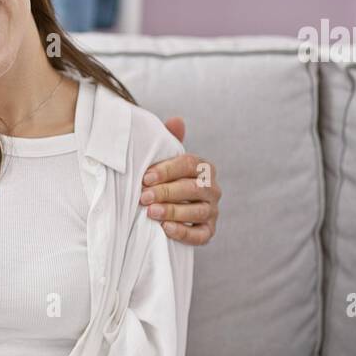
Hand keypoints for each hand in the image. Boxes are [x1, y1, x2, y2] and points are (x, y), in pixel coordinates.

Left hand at [138, 116, 220, 245]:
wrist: (164, 208)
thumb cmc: (163, 180)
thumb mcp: (164, 161)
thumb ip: (169, 141)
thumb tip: (176, 120)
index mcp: (203, 168)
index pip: (190, 164)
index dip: (168, 170)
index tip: (145, 177)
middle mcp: (212, 188)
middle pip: (193, 188)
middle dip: (167, 192)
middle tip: (144, 197)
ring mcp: (212, 211)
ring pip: (198, 211)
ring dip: (173, 212)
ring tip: (151, 213)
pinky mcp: (208, 231)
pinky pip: (200, 235)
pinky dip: (184, 232)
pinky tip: (165, 229)